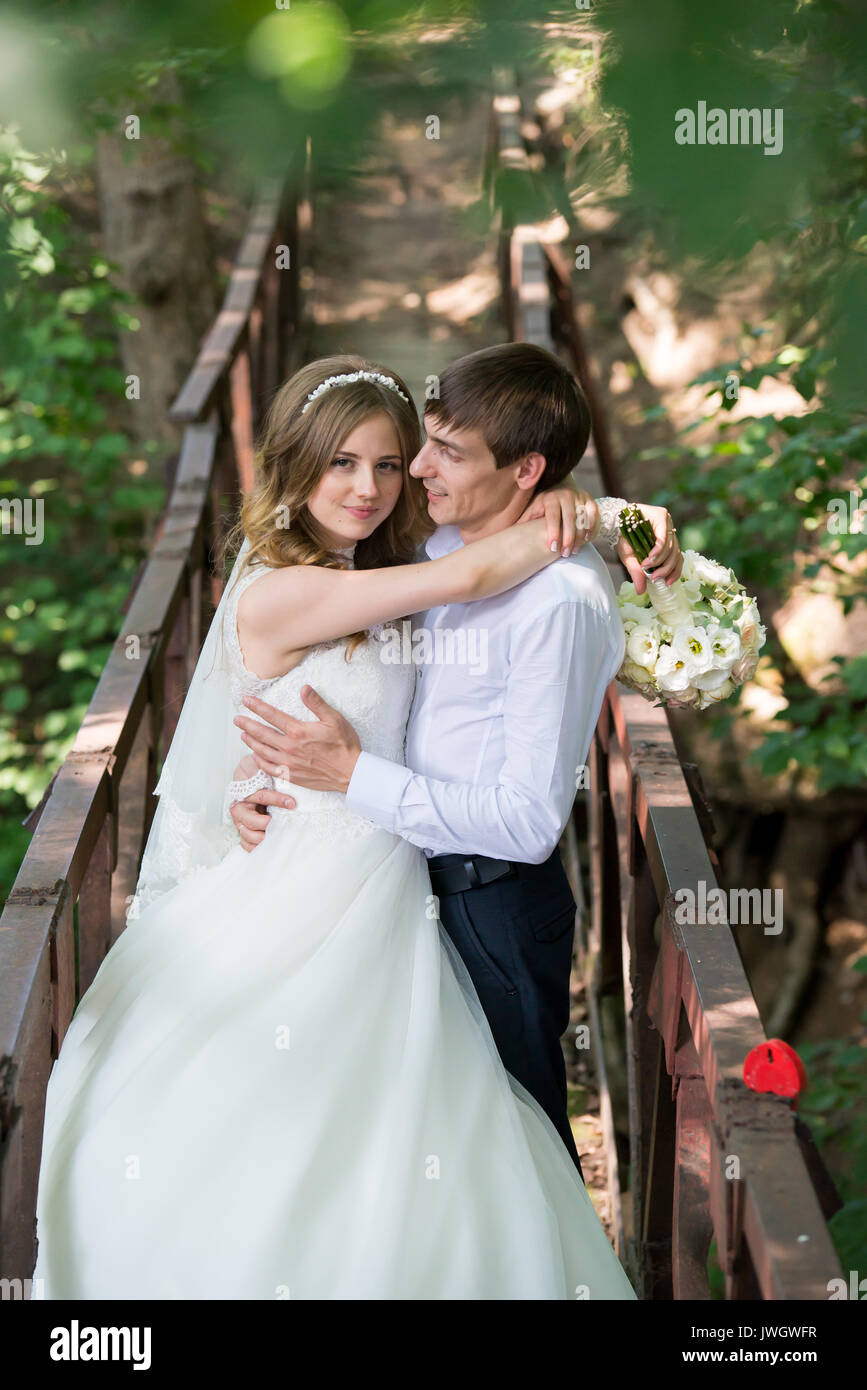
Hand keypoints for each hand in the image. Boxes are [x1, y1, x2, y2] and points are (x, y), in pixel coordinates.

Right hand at [229, 753, 295, 854]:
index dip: (276, 799)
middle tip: (280, 824)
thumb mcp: (262, 767)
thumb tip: (286, 771)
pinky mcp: (244, 830)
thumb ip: (271, 769)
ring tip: (276, 836)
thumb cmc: (256, 772)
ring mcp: (241, 821)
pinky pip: (245, 843)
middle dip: (266, 824)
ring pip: (247, 834)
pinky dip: (254, 847)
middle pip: (249, 820)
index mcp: (243, 791)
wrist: (248, 775)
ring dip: (261, 838)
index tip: (292, 802)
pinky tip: (267, 846)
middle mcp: (239, 808)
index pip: (260, 796)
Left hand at [233, 687, 361, 794]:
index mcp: (298, 731)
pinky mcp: (291, 775)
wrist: (350, 773)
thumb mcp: (334, 719)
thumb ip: (317, 703)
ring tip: (243, 734)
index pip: (272, 715)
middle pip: (262, 733)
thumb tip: (304, 688)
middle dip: (247, 724)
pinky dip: (259, 761)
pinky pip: (269, 768)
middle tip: (236, 719)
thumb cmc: (344, 745)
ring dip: (251, 741)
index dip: (257, 707)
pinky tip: (255, 756)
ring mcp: (289, 763)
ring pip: (262, 751)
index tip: (246, 700)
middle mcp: (289, 747)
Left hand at [516, 486, 597, 556]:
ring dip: (579, 536)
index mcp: (550, 497)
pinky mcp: (590, 500)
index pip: (553, 516)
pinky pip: (594, 515)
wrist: (559, 483)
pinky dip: (591, 527)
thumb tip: (505, 534)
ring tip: (574, 551)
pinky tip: (586, 540)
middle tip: (564, 554)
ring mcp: (580, 497)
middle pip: (570, 518)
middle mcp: (566, 495)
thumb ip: (523, 520)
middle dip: (567, 538)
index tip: (552, 548)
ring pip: (582, 518)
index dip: (553, 532)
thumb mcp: (531, 508)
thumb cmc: (542, 502)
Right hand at [617, 504, 681, 593]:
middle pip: (675, 554)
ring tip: (646, 567)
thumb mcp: (631, 559)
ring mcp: (667, 522)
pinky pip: (663, 537)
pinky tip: (650, 558)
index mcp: (666, 541)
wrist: (611, 522)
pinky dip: (658, 550)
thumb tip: (641, 592)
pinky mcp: (661, 515)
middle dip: (665, 569)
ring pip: (671, 547)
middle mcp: (669, 530)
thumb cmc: (622, 539)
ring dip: (660, 561)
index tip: (666, 583)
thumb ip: (638, 573)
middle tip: (654, 578)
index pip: (677, 558)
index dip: (674, 572)